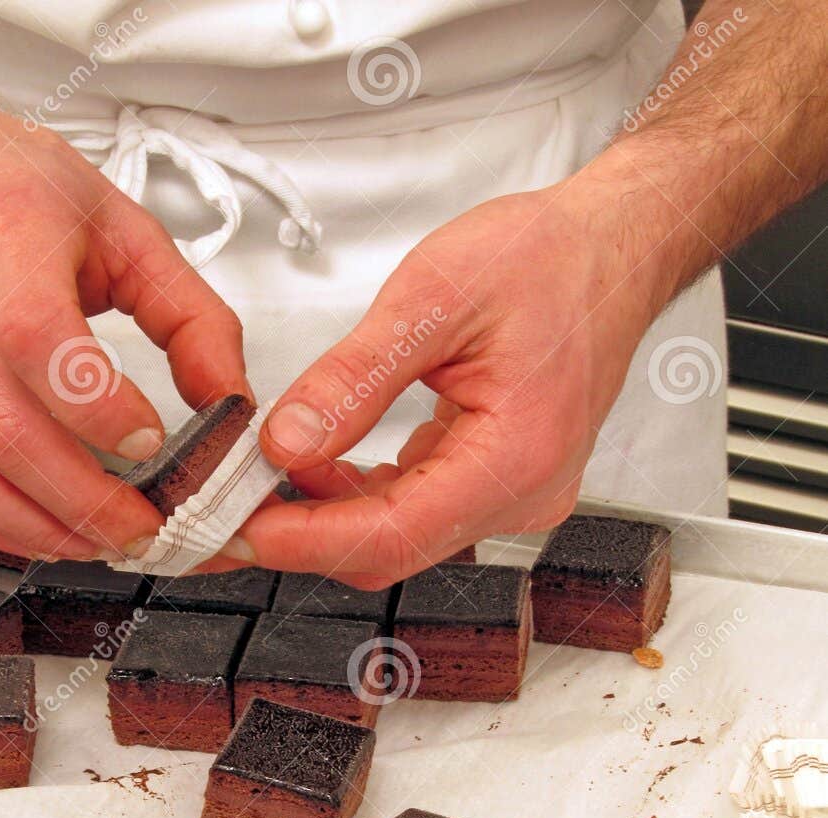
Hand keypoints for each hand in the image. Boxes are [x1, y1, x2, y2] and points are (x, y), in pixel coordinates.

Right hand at [0, 91, 247, 560]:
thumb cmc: (3, 180)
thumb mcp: (121, 224)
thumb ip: (191, 315)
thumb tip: (232, 405)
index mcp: (2, 230)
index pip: (37, 338)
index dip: (97, 410)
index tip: (150, 443)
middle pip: (0, 427)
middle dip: (82, 501)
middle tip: (141, 529)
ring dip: (35, 528)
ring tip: (96, 541)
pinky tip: (38, 527)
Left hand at [222, 182, 658, 584]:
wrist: (610, 248)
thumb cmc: (550, 259)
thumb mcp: (435, 295)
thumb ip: (355, 377)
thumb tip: (288, 441)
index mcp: (517, 458)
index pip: (393, 533)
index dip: (308, 541)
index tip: (242, 529)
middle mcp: (521, 496)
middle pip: (390, 549)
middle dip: (303, 534)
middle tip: (228, 508)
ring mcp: (511, 496)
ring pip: (396, 534)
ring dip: (325, 514)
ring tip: (260, 477)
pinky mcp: (495, 484)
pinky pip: (413, 509)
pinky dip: (356, 495)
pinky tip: (315, 463)